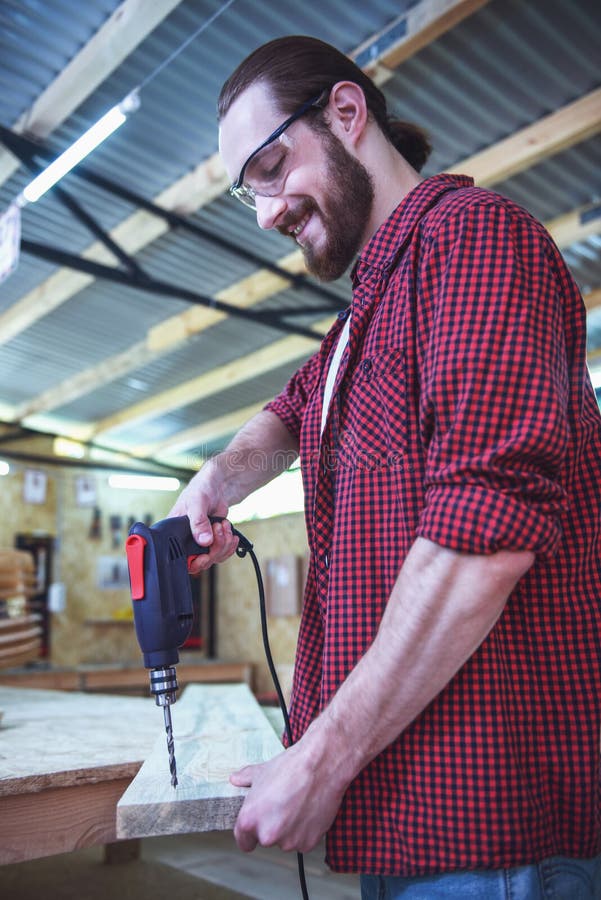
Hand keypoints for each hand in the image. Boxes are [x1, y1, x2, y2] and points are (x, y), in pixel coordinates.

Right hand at [168, 466, 237, 571]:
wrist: (217, 487)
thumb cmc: (200, 490)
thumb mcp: (197, 503)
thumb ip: (198, 522)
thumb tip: (204, 541)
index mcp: (174, 534)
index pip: (180, 558)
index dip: (193, 562)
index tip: (204, 555)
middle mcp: (186, 541)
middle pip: (201, 561)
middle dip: (214, 548)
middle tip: (217, 528)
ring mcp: (201, 542)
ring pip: (214, 558)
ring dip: (223, 544)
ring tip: (223, 525)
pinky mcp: (214, 541)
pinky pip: (223, 553)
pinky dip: (230, 545)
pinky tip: (230, 533)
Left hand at [230, 741, 346, 853]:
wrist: (321, 765)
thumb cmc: (291, 767)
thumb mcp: (262, 772)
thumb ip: (245, 779)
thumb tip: (235, 779)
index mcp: (249, 820)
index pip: (244, 841)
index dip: (249, 834)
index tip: (257, 827)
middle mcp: (267, 835)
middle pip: (266, 839)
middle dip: (272, 827)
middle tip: (282, 806)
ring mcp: (289, 841)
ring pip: (286, 841)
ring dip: (290, 830)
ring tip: (297, 806)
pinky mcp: (308, 843)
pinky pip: (303, 841)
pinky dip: (305, 831)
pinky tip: (308, 811)